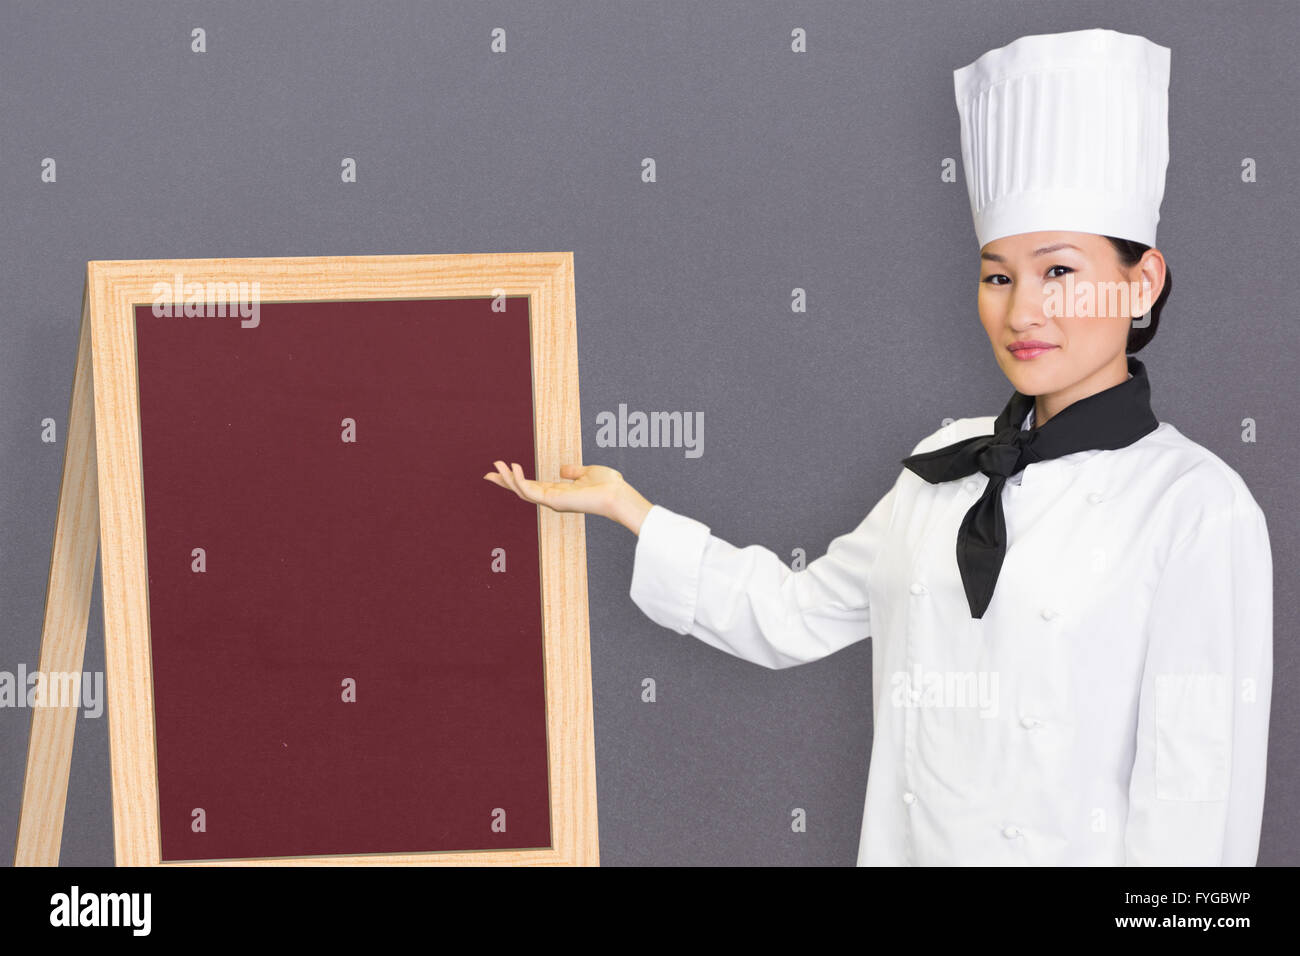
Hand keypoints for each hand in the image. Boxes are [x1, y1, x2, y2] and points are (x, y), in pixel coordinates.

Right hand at [483, 461, 652, 532]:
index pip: (532, 486)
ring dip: (507, 479)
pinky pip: (530, 490)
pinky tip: (513, 467)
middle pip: (522, 490)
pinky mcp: (554, 501)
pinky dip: (519, 480)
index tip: (503, 469)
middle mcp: (553, 499)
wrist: (619, 495)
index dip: (516, 478)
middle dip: (505, 482)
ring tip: (496, 465)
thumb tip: (562, 469)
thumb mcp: (587, 472)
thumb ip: (573, 472)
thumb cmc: (608, 486)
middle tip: (487, 473)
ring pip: (522, 491)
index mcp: (558, 493)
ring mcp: (552, 502)